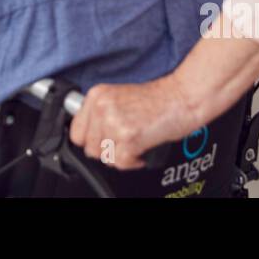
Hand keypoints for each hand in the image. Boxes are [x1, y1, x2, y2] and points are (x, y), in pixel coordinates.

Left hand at [69, 78, 198, 170]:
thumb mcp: (118, 97)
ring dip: (121, 156)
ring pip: (105, 157)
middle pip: (90, 148)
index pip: (76, 132)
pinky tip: (142, 148)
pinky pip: (121, 162)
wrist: (182, 97)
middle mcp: (102, 106)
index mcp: (97, 95)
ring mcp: (114, 121)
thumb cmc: (156, 99)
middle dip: (108, 150)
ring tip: (134, 142)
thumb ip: (100, 113)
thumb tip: (87, 136)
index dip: (92, 141)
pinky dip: (134, 161)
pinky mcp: (129, 137)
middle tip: (124, 141)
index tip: (105, 140)